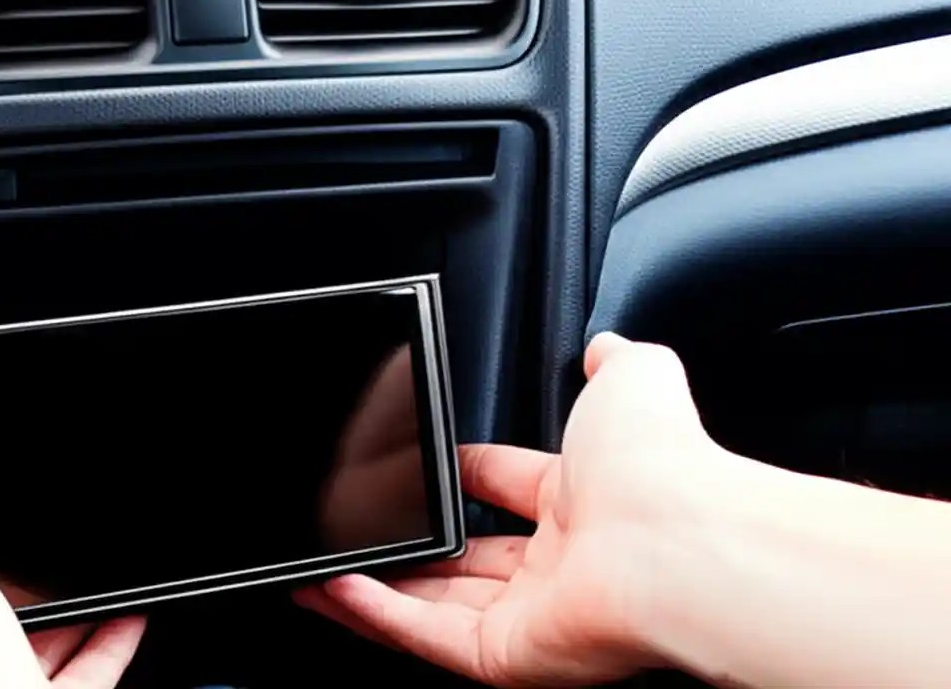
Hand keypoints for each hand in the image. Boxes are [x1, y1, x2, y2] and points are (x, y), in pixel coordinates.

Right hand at [296, 333, 729, 686]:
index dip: (464, 473)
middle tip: (359, 530)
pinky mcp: (514, 656)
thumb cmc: (664, 465)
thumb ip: (610, 362)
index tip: (423, 463)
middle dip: (413, 545)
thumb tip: (605, 346)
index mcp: (588, 499)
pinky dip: (379, 616)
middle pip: (468, 559)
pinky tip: (334, 589)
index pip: (510, 487)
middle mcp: (565, 563)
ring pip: (437, 607)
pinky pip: (432, 639)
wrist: (682, 542)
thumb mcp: (631, 381)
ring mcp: (538, 614)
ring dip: (376, 589)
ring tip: (320, 570)